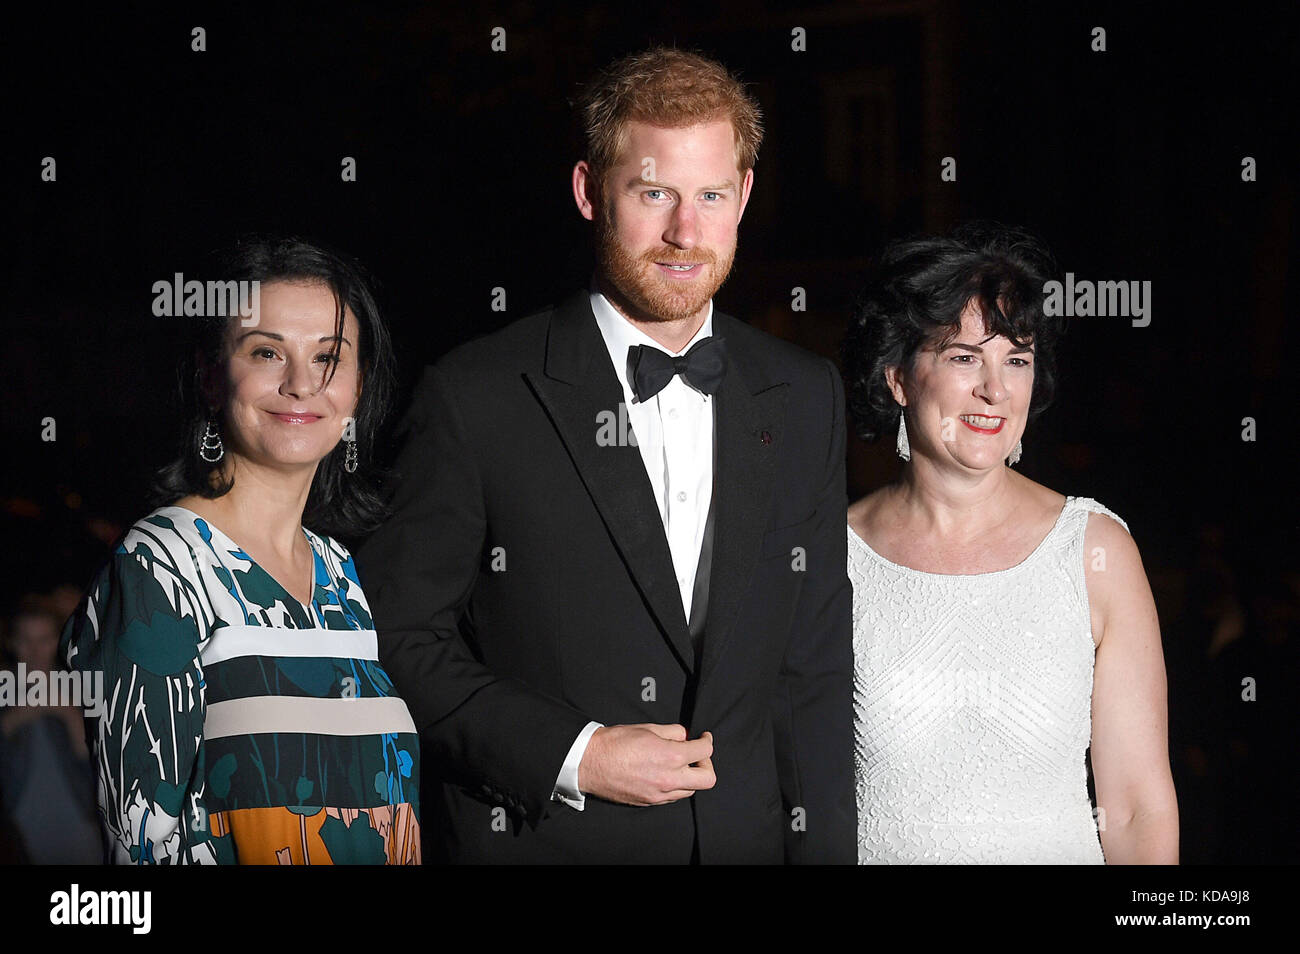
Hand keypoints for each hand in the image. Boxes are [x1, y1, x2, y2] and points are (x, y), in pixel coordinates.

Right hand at [577, 723, 714, 805]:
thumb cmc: (615, 743)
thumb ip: (672, 732)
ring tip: (679, 764)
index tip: (704, 738)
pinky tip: (664, 774)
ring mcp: (659, 794)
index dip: (707, 741)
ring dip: (690, 776)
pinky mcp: (649, 802)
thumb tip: (683, 737)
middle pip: (707, 779)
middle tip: (697, 755)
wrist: (590, 762)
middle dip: (707, 765)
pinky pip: (672, 797)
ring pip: (690, 790)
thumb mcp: (647, 728)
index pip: (705, 752)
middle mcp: (669, 780)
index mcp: (671, 757)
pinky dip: (675, 786)